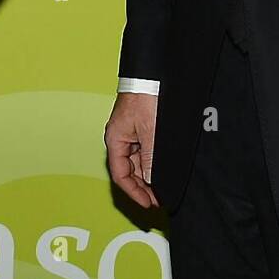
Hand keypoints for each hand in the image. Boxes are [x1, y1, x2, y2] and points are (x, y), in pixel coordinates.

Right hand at [105, 92, 159, 208]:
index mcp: (115, 139)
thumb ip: (150, 159)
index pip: (120, 175)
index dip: (134, 192)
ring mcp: (130, 132)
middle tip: (159, 198)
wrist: (152, 75)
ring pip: (138, 161)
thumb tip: (150, 181)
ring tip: (163, 185)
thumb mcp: (150, 133)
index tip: (148, 203)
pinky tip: (162, 168)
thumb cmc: (145, 97)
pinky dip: (152, 162)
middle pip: (129, 170)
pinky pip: (145, 150)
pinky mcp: (141, 127)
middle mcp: (120, 138)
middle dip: (143, 186)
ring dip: (149, 174)